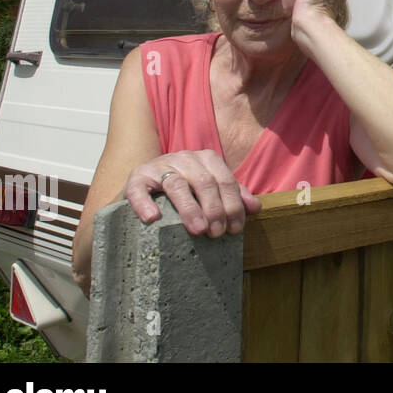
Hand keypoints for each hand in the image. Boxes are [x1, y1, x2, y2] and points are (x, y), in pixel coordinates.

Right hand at [125, 150, 260, 236]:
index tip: (235, 229)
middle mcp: (184, 158)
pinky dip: (145, 203)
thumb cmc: (185, 193)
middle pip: (204, 182)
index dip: (233, 204)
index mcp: (206, 159)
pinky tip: (152, 218)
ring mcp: (159, 167)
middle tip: (217, 234)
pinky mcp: (136, 178)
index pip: (225, 180)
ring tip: (198, 230)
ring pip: (177, 184)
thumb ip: (233, 196)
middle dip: (214, 209)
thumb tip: (256, 208)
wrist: (145, 189)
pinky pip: (139, 189)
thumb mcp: (210, 191)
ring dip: (189, 208)